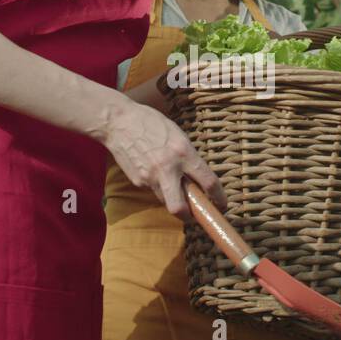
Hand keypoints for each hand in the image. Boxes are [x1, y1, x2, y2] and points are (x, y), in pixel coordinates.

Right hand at [99, 97, 225, 220]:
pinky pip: (153, 190)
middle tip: (194, 215)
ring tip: (170, 182)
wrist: (118, 122)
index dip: (219, 197)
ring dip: (172, 198)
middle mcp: (168, 168)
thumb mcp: (178, 135)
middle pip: (180, 208)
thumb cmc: (151, 123)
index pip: (208, 182)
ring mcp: (150, 177)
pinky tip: (151, 169)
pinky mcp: (137, 180)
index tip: (222, 204)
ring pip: (166, 201)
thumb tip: (197, 177)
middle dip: (189, 217)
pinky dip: (157, 185)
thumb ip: (188, 157)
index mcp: (184, 153)